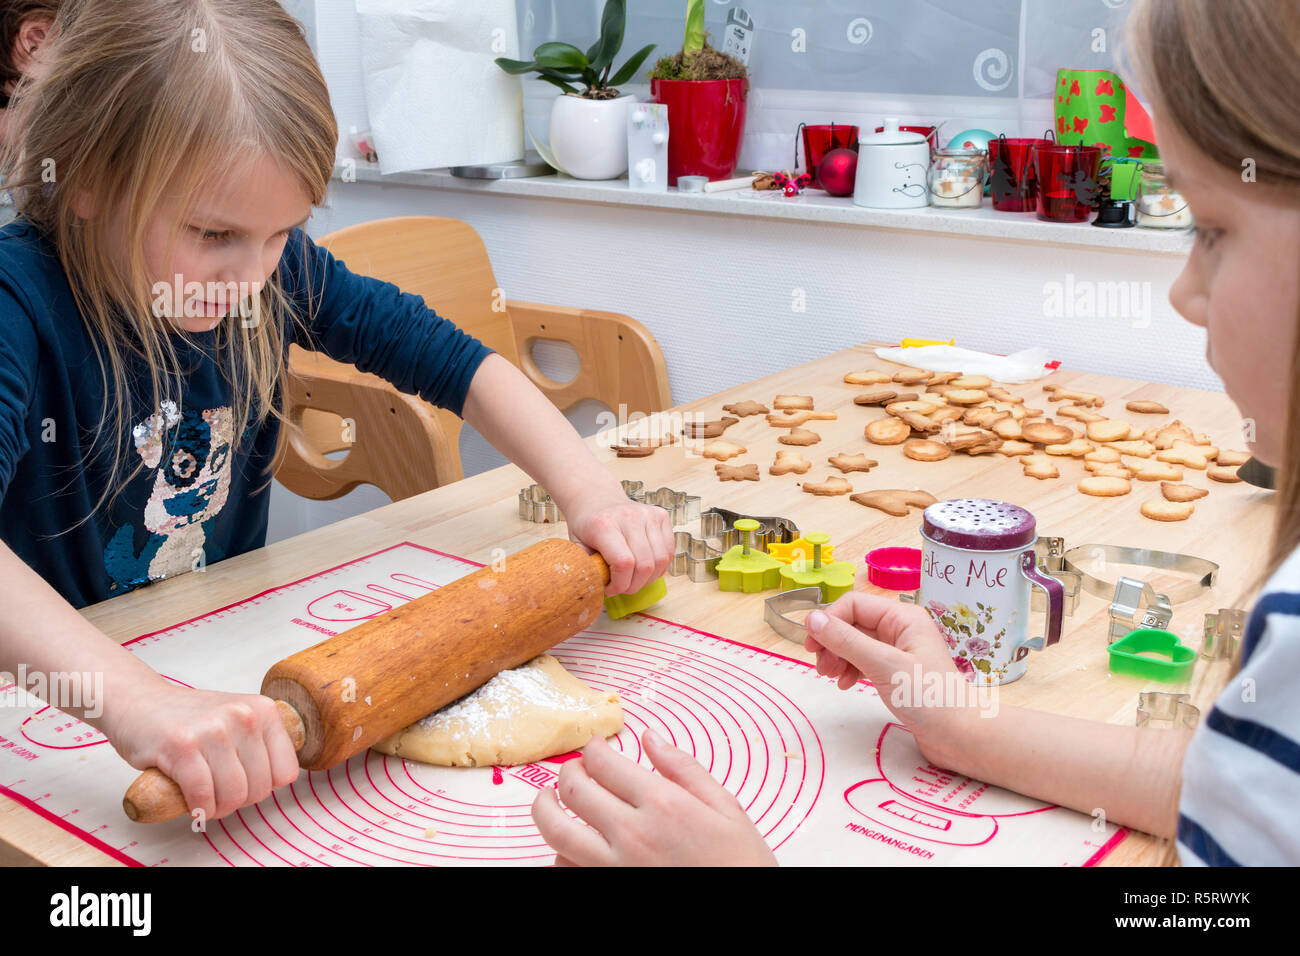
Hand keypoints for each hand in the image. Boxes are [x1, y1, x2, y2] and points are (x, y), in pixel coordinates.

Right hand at [105, 678, 299, 821]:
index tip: (245, 784)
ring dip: (217, 808)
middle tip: (219, 794)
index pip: (287, 772)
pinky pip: (203, 795)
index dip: (265, 787)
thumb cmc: (189, 719)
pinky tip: (191, 802)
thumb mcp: (237, 721)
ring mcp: (213, 730)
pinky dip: (199, 808)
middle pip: (260, 788)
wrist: (139, 702)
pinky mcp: (181, 746)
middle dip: (238, 801)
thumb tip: (278, 782)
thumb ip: (261, 745)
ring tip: (205, 799)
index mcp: (263, 710)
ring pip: (234, 795)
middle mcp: (243, 716)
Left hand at [531, 731, 776, 866]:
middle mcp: (633, 834)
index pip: (605, 762)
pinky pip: (567, 869)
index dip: (594, 748)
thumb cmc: (741, 864)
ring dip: (544, 809)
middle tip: (575, 768)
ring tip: (549, 800)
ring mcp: (616, 867)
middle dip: (568, 771)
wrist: (746, 915)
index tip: (597, 747)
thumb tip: (652, 738)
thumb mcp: (727, 809)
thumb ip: (685, 769)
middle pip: (574, 790)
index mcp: (663, 804)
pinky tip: (569, 845)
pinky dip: (559, 855)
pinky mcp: (610, 888)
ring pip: (556, 832)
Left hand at [562, 487, 673, 595]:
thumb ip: (588, 567)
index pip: (624, 563)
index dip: (620, 584)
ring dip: (648, 578)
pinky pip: (669, 551)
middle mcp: (629, 517)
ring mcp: (648, 515)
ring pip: (660, 560)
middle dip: (634, 585)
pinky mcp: (661, 516)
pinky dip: (660, 567)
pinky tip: (645, 568)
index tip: (611, 589)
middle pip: (645, 565)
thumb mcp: (576, 546)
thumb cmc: (587, 524)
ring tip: (634, 578)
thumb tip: (598, 588)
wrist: (598, 498)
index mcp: (604, 524)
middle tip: (623, 587)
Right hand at [805, 593, 979, 760]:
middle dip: (831, 642)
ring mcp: (898, 651)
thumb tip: (812, 619)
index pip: (853, 605)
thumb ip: (846, 641)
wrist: (958, 736)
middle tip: (820, 667)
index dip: (829, 621)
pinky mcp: (895, 671)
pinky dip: (849, 669)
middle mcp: (900, 629)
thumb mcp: (882, 665)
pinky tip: (845, 684)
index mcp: (903, 618)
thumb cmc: (929, 697)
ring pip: (855, 643)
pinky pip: (863, 660)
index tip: (811, 646)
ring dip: (837, 657)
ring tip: (830, 677)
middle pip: (852, 624)